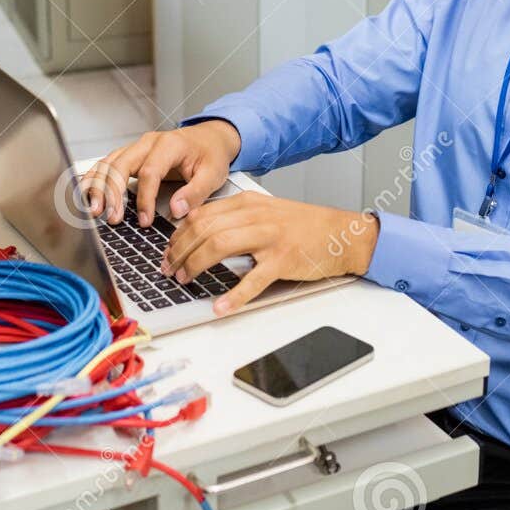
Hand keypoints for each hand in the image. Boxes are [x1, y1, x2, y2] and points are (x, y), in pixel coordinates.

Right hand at [80, 120, 241, 227]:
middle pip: (121, 164)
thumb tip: (176, 210)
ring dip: (98, 187)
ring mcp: (135, 148)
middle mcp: (148, 143)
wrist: (209, 139)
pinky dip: (95, 180)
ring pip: (108, 163)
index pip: (150, 172)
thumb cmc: (210, 155)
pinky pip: (106, 166)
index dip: (145, 198)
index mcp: (169, 145)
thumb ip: (196, 193)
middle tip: (111, 217)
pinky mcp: (129, 156)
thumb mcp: (213, 174)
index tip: (145, 221)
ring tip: (95, 211)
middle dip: (112, 192)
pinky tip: (88, 197)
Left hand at [162, 190, 377, 315]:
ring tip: (184, 280)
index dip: (177, 235)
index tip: (168, 252)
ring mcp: (269, 237)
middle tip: (169, 269)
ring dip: (195, 265)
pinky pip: (253, 280)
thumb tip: (199, 234)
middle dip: (179, 251)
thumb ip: (235, 219)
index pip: (200, 215)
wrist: (340, 233)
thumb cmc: (303, 227)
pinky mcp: (283, 260)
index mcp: (247, 203)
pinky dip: (233, 296)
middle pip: (203, 229)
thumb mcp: (265, 212)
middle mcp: (255, 216)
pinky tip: (220, 306)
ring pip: (219, 246)